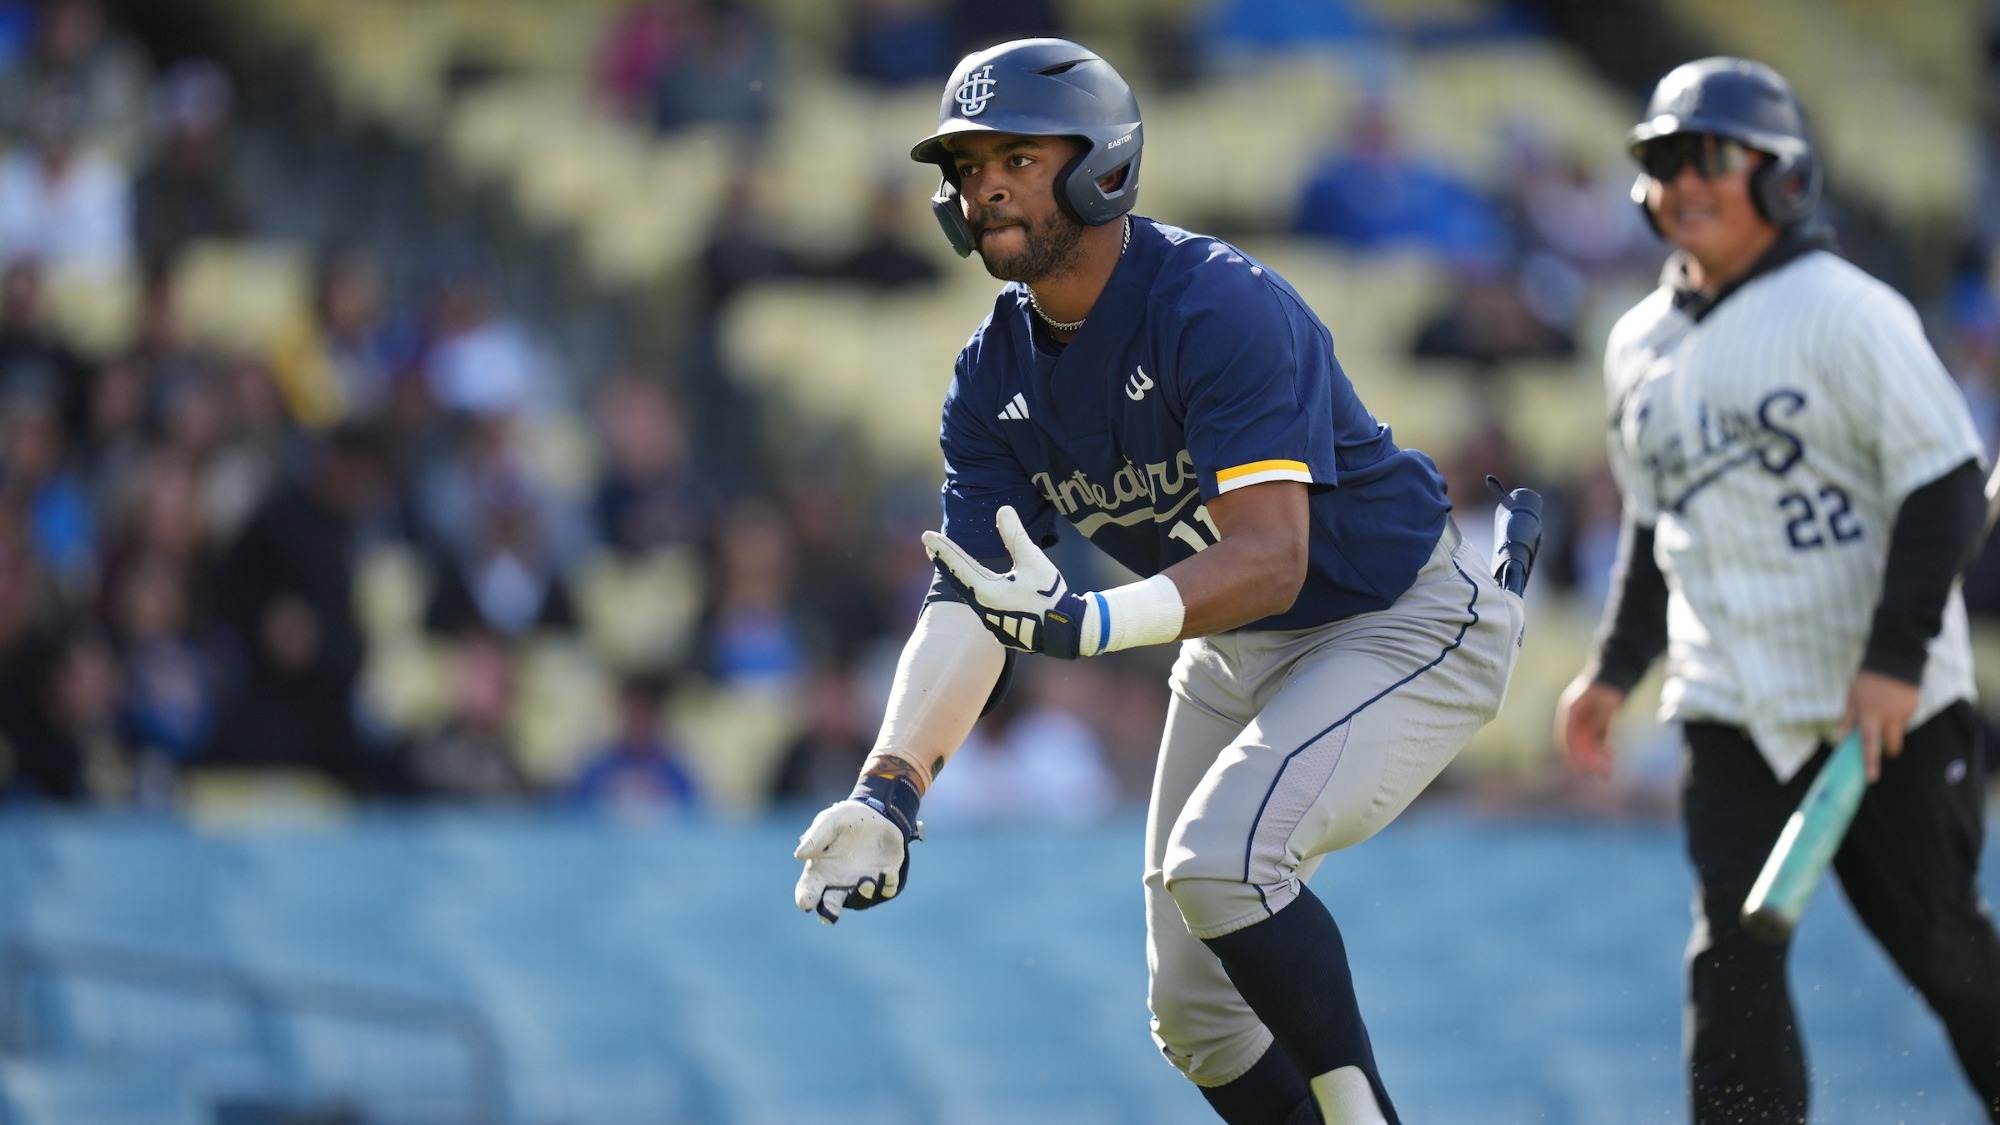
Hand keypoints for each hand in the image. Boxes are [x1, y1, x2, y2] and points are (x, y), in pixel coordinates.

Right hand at [792, 776, 921, 923]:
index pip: (808, 889)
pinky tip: (889, 872)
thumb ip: (815, 837)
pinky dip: (887, 885)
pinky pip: (885, 890)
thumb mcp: (829, 821)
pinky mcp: (883, 880)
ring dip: (862, 895)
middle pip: (830, 905)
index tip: (805, 903)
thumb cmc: (845, 819)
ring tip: (866, 883)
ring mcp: (862, 883)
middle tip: (830, 915)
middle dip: (829, 913)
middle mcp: (839, 882)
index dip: (805, 898)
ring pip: (860, 900)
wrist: (877, 814)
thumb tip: (799, 855)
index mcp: (820, 870)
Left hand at [922, 506, 1095, 657]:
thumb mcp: (1033, 561)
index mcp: (987, 592)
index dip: (942, 548)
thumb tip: (1003, 509)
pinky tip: (974, 586)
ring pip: (969, 593)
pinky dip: (972, 589)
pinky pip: (980, 604)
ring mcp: (991, 620)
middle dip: (944, 560)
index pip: (958, 565)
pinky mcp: (1001, 627)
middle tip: (929, 545)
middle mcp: (983, 608)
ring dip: (958, 575)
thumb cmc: (1050, 596)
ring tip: (949, 562)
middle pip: (958, 579)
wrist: (1067, 632)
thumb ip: (1015, 536)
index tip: (926, 536)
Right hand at [1556, 674, 1625, 778]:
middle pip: (1577, 743)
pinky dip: (1602, 749)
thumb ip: (1599, 722)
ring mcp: (1585, 719)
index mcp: (1570, 710)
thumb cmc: (1609, 683)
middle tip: (1602, 774)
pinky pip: (1596, 740)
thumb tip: (1596, 743)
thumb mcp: (1604, 703)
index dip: (1573, 755)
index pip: (1567, 737)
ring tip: (1609, 769)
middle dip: (1588, 760)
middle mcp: (1574, 717)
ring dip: (1596, 757)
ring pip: (1587, 744)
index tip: (1581, 770)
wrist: (1618, 669)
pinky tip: (1611, 755)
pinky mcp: (1596, 721)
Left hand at [1841, 669, 1919, 782]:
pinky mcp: (1914, 707)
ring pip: (1899, 731)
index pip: (1869, 745)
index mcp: (1870, 715)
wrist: (1894, 659)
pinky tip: (1894, 700)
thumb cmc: (1867, 679)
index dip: (1870, 763)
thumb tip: (1843, 737)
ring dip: (1892, 728)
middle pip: (1891, 745)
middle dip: (1888, 750)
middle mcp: (1889, 717)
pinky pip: (1905, 718)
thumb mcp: (1851, 696)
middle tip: (1884, 747)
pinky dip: (1899, 715)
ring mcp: (1904, 713)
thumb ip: (1848, 718)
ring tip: (1885, 707)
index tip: (1871, 779)